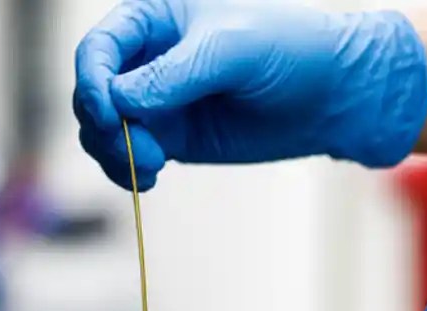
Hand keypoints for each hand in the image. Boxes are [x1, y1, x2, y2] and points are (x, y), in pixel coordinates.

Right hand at [73, 0, 426, 189]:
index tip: (111, 115)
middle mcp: (147, 57)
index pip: (98, 49)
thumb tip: (121, 101)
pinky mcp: (171, 136)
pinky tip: (149, 178)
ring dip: (113, 154)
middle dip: (104, 125)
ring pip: (102, 130)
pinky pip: (127, 156)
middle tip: (139, 150)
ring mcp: (156, 99)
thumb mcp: (235, 49)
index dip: (92, 82)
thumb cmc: (293, 49)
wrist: (336, 94)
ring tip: (152, 166)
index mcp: (154, 16)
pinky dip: (127, 171)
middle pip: (91, 93)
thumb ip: (176, 73)